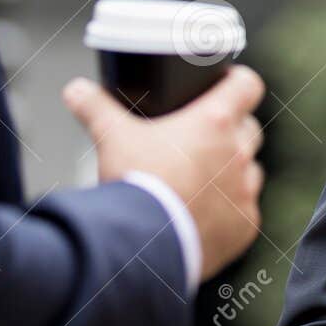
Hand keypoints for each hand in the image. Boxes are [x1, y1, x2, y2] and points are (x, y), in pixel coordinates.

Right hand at [62, 65, 264, 280]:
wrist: (143, 244)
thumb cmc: (134, 182)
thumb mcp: (112, 137)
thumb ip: (95, 107)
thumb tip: (75, 90)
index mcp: (215, 122)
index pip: (247, 85)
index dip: (238, 82)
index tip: (227, 85)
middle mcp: (238, 154)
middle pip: (249, 128)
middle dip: (231, 130)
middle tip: (203, 138)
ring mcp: (245, 191)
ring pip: (250, 170)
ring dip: (232, 171)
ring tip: (200, 180)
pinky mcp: (245, 224)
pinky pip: (246, 210)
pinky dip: (230, 209)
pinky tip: (204, 213)